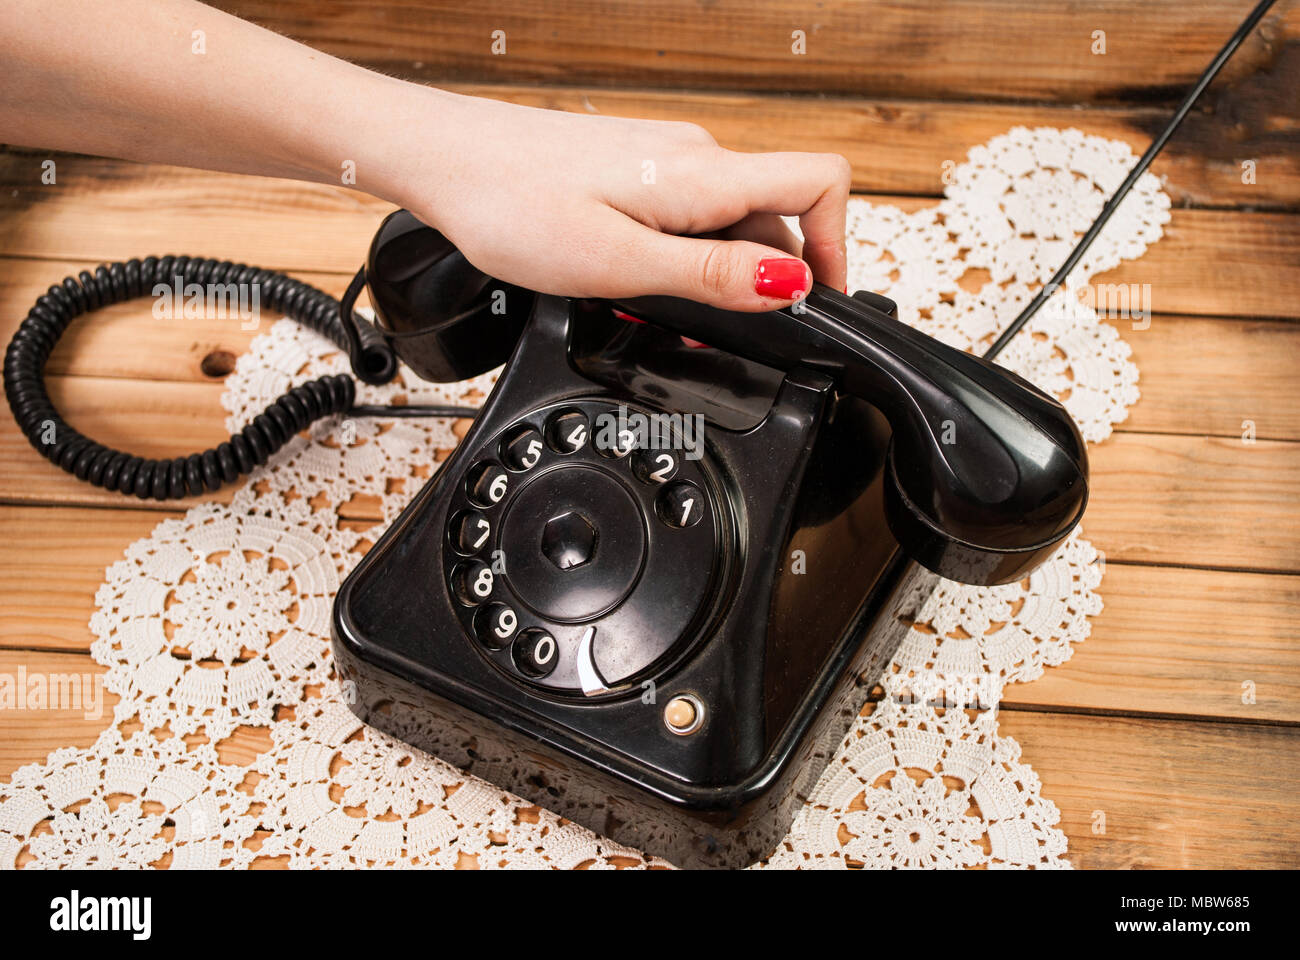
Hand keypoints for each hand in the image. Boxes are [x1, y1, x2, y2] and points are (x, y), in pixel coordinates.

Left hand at [380, 90, 850, 311]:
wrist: (443, 162)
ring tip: (657, 312)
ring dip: (714, 274)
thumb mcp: (621, 263)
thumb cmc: (512, 205)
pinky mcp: (634, 168)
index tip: (819, 303)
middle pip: (774, 215)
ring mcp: (663, 159)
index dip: (837, 247)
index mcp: (702, 176)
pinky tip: (633, 281)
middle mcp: (693, 156)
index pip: (819, 183)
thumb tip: (790, 284)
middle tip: (711, 332)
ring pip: (726, 219)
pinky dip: (680, 255)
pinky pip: (687, 213)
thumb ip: (711, 275)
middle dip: (760, 282)